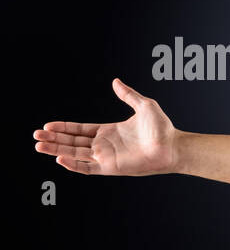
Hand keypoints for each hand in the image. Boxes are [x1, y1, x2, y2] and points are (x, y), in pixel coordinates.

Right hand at [33, 78, 179, 175]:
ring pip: (75, 154)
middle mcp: (105, 145)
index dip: (64, 128)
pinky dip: (73, 164)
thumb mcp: (144, 106)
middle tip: (36, 136)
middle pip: (73, 142)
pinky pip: (88, 168)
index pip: (80, 130)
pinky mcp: (111, 168)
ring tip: (38, 146)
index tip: (48, 125)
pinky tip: (59, 158)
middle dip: (54, 139)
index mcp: (109, 131)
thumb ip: (128, 94)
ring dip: (57, 150)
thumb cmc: (162, 128)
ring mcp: (107, 157)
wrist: (173, 146)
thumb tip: (116, 81)